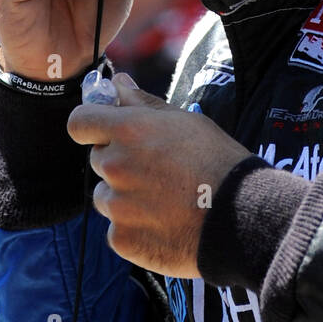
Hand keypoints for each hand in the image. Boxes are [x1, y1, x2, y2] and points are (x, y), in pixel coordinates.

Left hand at [67, 73, 252, 277]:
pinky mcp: (122, 239)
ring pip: (106, 198)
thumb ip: (143, 103)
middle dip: (120, 164)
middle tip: (159, 173)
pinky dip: (136, 229)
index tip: (103, 134)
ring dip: (125, 199)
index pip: (79, 122)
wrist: (243, 218)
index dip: (91, 127)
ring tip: (166, 202)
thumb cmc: (218, 163)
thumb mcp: (185, 122)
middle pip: (99, 161)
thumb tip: (118, 82)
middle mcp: (115, 165)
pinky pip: (117, 230)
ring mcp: (116, 205)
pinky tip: (166, 225)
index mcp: (128, 130)